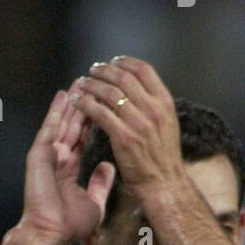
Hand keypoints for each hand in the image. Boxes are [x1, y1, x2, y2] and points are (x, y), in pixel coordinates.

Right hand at [18, 82, 115, 244]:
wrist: (50, 233)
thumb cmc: (69, 225)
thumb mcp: (94, 203)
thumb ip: (101, 185)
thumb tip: (108, 168)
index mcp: (68, 169)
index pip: (83, 138)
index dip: (93, 120)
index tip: (103, 104)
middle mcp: (57, 159)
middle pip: (72, 126)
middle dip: (83, 105)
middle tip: (92, 83)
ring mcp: (47, 156)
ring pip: (62, 123)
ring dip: (72, 102)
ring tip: (80, 81)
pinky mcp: (39, 155)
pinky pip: (50, 128)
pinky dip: (56, 111)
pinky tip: (63, 95)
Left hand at [70, 56, 184, 200]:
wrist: (163, 182)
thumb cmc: (162, 156)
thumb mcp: (166, 123)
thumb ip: (154, 105)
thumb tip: (139, 89)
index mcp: (164, 102)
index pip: (144, 70)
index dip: (126, 62)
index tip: (113, 61)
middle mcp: (153, 108)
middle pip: (124, 78)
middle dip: (105, 70)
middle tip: (92, 70)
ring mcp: (138, 123)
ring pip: (110, 93)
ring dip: (93, 85)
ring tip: (82, 83)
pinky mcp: (124, 137)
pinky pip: (101, 114)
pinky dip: (86, 105)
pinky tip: (78, 102)